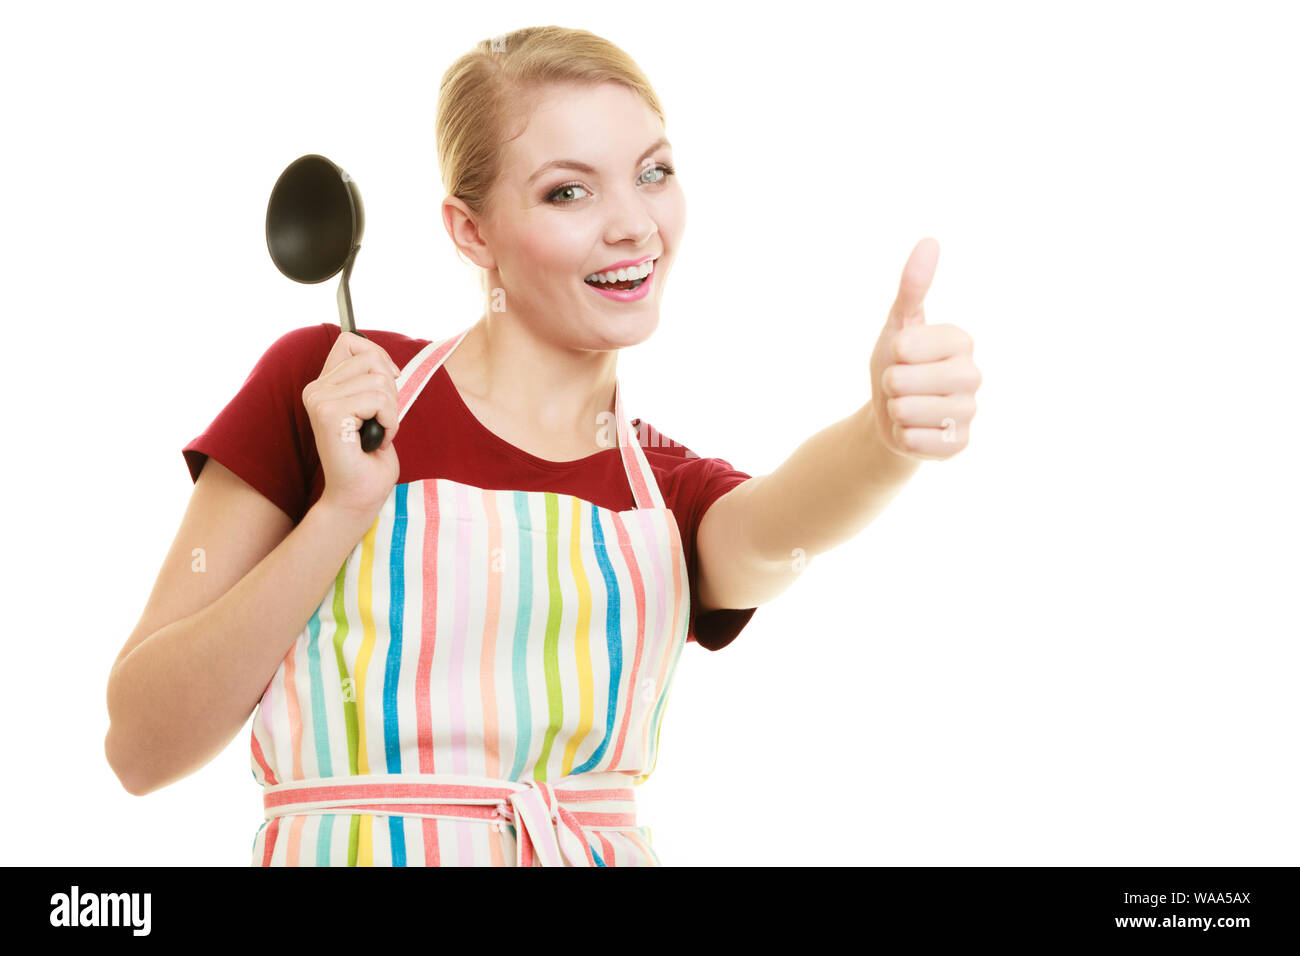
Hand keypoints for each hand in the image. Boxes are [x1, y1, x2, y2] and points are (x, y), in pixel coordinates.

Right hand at [303, 331, 402, 522]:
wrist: (359, 494)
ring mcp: (320, 400)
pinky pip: (380, 402)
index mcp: (324, 385)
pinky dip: (390, 422)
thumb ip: (372, 381)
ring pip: (380, 382)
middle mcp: (316, 389)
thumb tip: (387, 362)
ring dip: (391, 411)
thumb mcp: (374, 408)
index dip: (379, 356)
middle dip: (391, 391)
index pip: (352, 342)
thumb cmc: (369, 456)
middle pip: (371, 359)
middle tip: (381, 420)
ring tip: (378, 433)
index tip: (391, 380)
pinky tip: (377, 441)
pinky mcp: (330, 415)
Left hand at [868, 238, 980, 460]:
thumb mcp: (899, 324)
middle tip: (901, 385)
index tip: (902, 356)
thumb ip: (913, 287)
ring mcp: (969, 412)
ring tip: (907, 407)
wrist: (893, 417)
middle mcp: (973, 374)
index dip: (892, 354)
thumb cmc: (898, 365)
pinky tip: (914, 430)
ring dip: (895, 412)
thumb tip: (930, 241)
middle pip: (904, 382)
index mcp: (961, 340)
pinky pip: (916, 442)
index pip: (905, 347)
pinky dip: (903, 437)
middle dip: (889, 385)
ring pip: (907, 412)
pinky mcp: (960, 445)